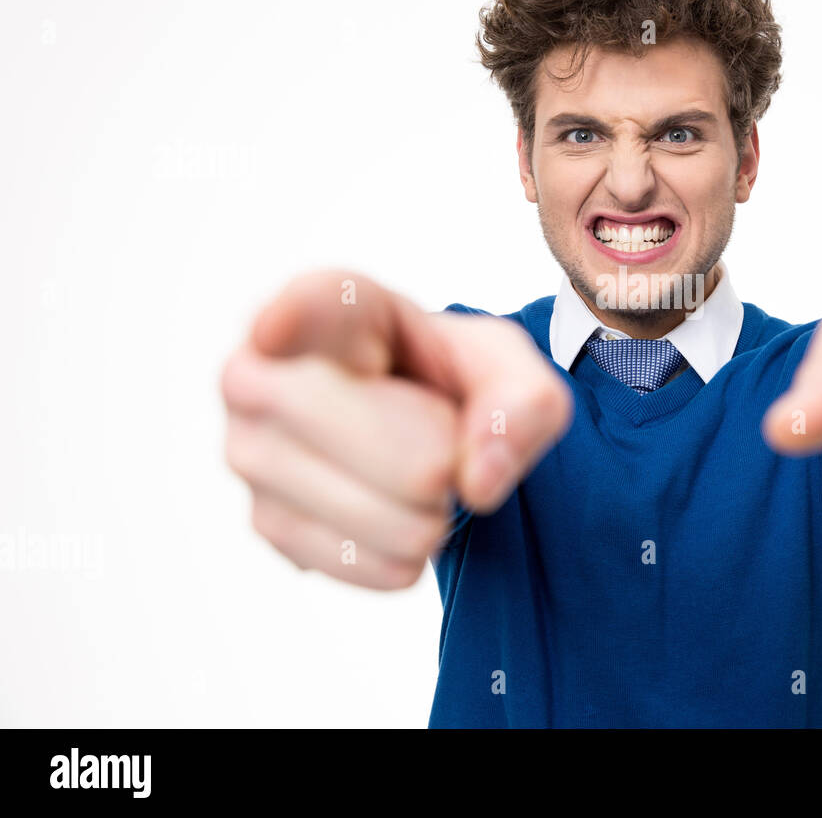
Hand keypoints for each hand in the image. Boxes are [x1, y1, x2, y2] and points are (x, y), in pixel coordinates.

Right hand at [220, 271, 573, 588]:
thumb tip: (480, 481)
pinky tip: (399, 518)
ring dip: (429, 517)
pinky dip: (405, 557)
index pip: (305, 305)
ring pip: (376, 515)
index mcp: (328, 309)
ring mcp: (250, 449)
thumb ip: (526, 403)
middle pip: (369, 439)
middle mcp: (262, 373)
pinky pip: (363, 560)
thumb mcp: (510, 370)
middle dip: (436, 459)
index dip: (291, 315)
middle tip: (442, 446)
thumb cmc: (451, 381)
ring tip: (421, 479)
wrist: (417, 434)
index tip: (276, 327)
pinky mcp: (266, 519)